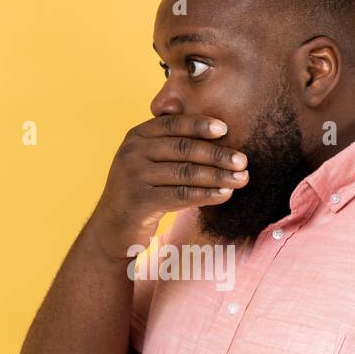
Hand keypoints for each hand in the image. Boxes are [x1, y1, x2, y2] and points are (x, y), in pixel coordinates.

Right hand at [88, 114, 247, 258]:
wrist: (111, 228)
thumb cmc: (140, 193)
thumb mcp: (148, 163)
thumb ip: (171, 148)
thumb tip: (219, 140)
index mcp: (136, 136)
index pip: (173, 124)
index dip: (200, 125)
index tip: (226, 130)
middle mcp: (132, 152)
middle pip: (183, 149)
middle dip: (217, 154)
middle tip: (243, 160)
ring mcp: (133, 176)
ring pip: (186, 173)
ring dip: (218, 176)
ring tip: (241, 179)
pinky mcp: (140, 201)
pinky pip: (181, 195)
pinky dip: (207, 195)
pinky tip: (225, 195)